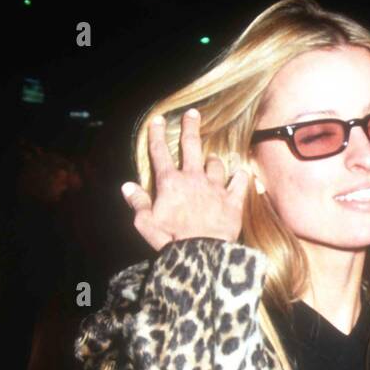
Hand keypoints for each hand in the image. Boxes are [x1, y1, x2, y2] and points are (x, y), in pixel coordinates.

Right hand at [121, 109, 250, 252]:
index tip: (157, 120)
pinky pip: (240, 183)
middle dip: (190, 126)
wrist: (202, 255)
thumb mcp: (145, 224)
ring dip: (214, 160)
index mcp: (170, 182)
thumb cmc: (170, 240)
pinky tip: (242, 174)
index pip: (159, 152)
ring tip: (213, 160)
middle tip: (193, 114)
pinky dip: (241, 177)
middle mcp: (193, 178)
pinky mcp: (233, 202)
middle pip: (191, 145)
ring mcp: (215, 188)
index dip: (156, 134)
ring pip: (216, 164)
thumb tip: (127, 186)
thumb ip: (137, 203)